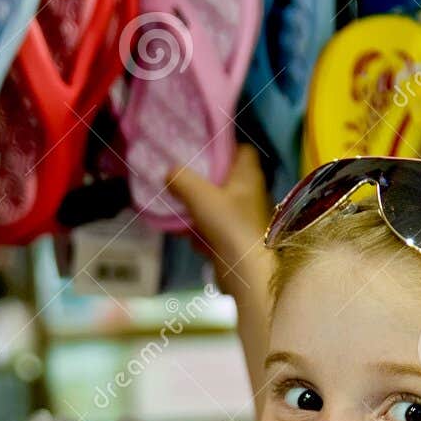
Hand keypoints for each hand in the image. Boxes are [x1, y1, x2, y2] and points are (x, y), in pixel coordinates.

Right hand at [166, 144, 273, 300]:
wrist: (246, 273)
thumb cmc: (229, 226)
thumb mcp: (200, 196)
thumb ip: (182, 180)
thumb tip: (170, 172)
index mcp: (249, 177)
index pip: (243, 151)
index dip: (224, 147)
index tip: (202, 150)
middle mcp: (251, 195)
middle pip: (226, 179)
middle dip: (203, 182)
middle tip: (181, 180)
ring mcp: (245, 219)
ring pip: (218, 206)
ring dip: (198, 210)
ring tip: (179, 210)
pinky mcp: (237, 240)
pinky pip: (216, 230)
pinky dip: (203, 234)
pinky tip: (191, 238)